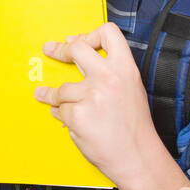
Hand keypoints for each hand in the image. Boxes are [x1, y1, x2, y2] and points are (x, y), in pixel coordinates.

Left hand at [34, 21, 163, 185]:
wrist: (137, 156)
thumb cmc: (135, 126)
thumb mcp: (132, 89)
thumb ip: (111, 71)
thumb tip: (82, 56)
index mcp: (126, 69)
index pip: (108, 32)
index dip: (90, 34)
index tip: (79, 41)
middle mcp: (109, 77)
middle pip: (76, 49)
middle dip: (60, 50)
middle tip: (52, 50)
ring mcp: (92, 96)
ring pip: (62, 89)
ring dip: (56, 97)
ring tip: (57, 101)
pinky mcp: (77, 115)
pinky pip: (59, 110)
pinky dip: (62, 116)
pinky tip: (71, 121)